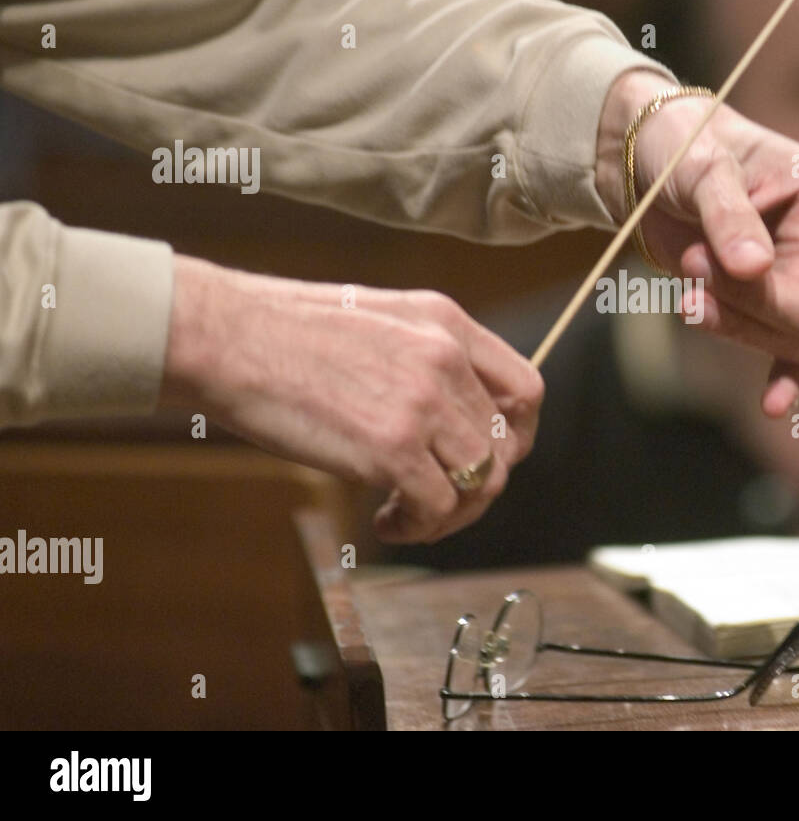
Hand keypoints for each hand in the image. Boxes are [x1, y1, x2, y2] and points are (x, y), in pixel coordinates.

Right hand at [160, 255, 542, 543]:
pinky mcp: (391, 447)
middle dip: (476, 484)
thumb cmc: (282, 332)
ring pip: (481, 482)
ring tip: (409, 515)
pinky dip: (419, 527)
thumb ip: (425, 358)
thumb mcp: (379, 319)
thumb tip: (451, 417)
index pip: (527, 390)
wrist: (225, 336)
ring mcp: (423, 403)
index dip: (517, 435)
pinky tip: (386, 522)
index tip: (487, 457)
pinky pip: (438, 507)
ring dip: (452, 513)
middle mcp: (446, 360)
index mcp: (447, 324)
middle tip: (436, 499)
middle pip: (505, 446)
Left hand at [595, 70, 798, 417]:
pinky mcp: (760, 306)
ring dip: (726, 315)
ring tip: (687, 266)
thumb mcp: (702, 169)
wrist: (644, 165)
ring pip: (783, 338)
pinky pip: (784, 356)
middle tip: (695, 262)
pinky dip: (777, 377)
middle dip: (751, 304)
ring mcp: (793, 279)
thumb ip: (729, 216)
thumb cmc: (684, 145)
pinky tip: (774, 408)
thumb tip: (753, 271)